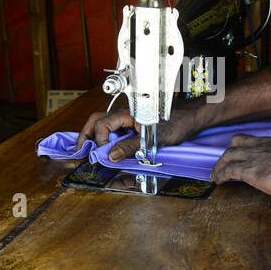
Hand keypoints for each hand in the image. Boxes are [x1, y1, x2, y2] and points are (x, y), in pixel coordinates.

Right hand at [76, 100, 203, 161]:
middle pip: (96, 121)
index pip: (102, 125)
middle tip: (78, 151)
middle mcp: (124, 114)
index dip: (99, 141)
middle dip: (85, 136)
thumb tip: (110, 156)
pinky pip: (115, 131)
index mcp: (126, 113)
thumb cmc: (176, 123)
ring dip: (94, 137)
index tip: (103, 155)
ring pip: (104, 125)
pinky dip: (106, 140)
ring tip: (87, 151)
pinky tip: (107, 150)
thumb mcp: (152, 138)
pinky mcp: (134, 126)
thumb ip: (130, 147)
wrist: (191, 119)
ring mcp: (128, 120)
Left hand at [209, 134, 270, 202]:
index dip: (251, 147)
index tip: (248, 154)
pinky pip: (228, 170)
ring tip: (216, 174)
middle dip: (231, 152)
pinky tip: (217, 181)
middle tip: (226, 162)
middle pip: (239, 142)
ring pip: (230, 155)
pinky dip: (220, 174)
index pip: (261, 141)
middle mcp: (266, 145)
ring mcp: (256, 156)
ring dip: (221, 164)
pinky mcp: (249, 169)